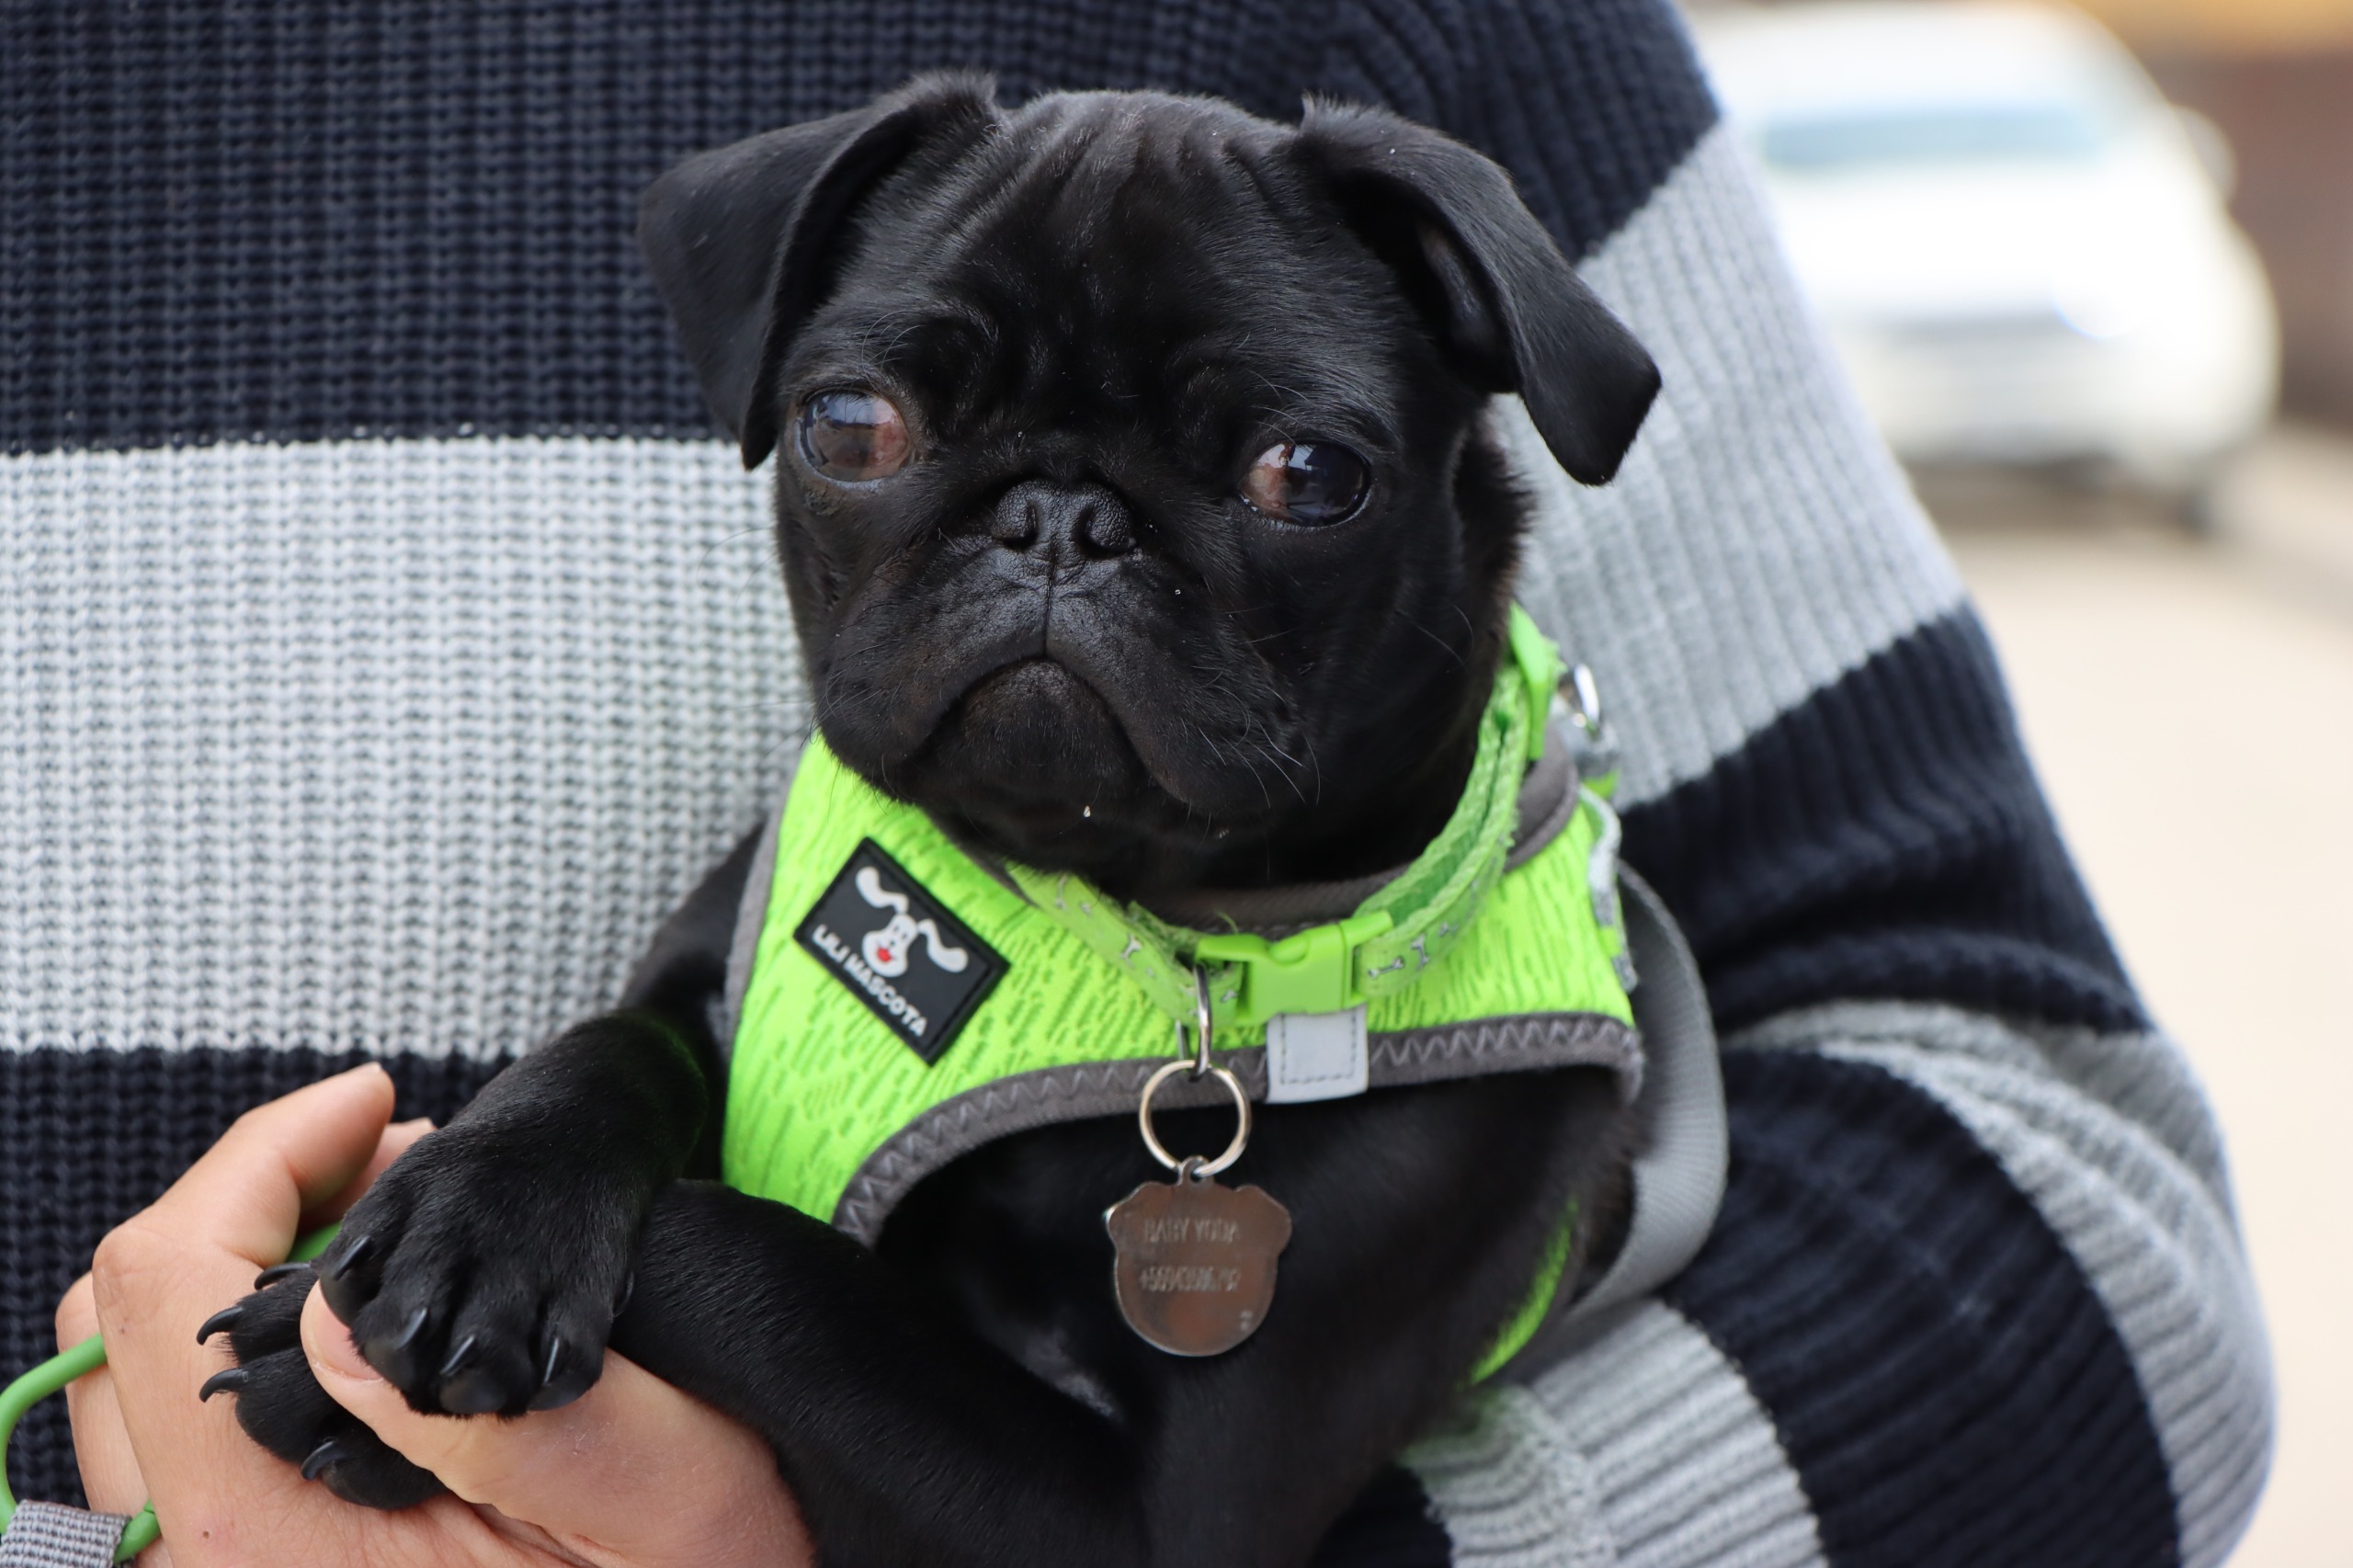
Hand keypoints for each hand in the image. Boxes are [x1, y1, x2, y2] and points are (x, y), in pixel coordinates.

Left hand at [58, 1064, 813, 1567]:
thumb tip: (335, 1311)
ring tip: (407, 1222)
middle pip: (123, 1322)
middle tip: (395, 1153)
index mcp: (284, 1554)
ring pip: (141, 1363)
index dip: (264, 1163)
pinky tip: (387, 1306)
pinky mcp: (254, 1563)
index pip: (169, 1302)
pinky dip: (265, 1330)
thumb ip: (495, 1424)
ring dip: (260, 1261)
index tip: (376, 1105)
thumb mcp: (662, 1491)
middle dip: (258, 1198)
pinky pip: (187, 1415)